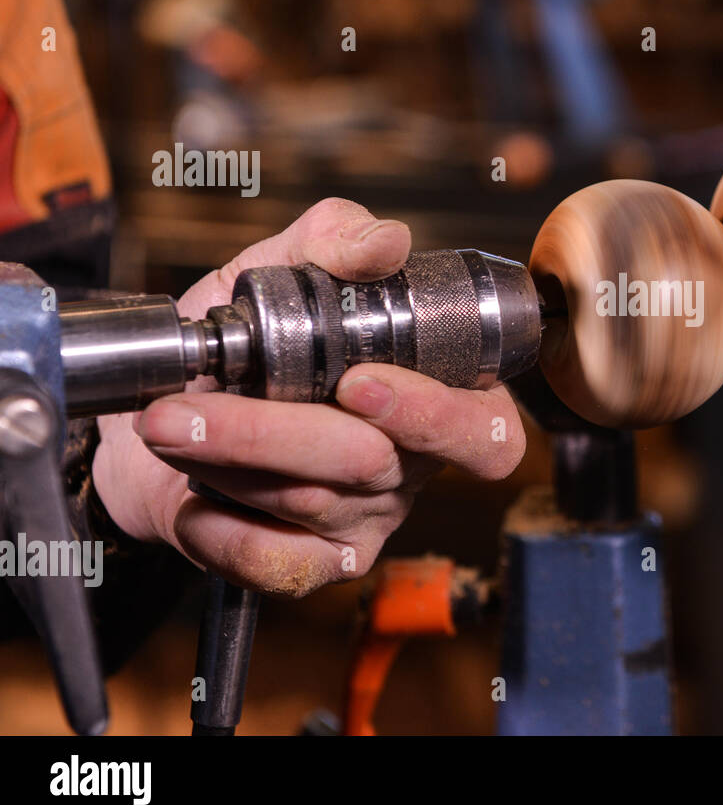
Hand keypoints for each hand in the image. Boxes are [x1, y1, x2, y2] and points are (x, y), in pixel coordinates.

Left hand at [92, 198, 525, 596]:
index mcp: (440, 396)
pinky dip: (222, 530)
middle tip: (195, 404)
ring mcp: (366, 520)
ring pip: (309, 501)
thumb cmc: (243, 346)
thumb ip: (335, 241)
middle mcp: (412, 466)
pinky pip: (276, 562)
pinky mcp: (311, 563)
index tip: (359, 380)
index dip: (435, 415)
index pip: (485, 430)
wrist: (155, 415)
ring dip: (225, 459)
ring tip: (165, 418)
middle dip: (272, 433)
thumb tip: (387, 242)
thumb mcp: (280, 270)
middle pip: (371, 463)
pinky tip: (192, 495)